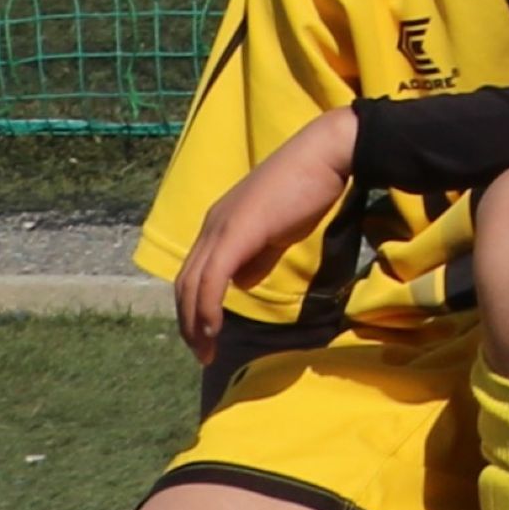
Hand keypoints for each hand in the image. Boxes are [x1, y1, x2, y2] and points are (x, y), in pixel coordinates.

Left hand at [168, 107, 360, 356]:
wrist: (324, 156)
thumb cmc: (308, 187)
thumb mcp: (279, 230)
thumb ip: (259, 257)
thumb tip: (241, 283)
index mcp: (219, 224)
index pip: (195, 273)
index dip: (196, 307)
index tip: (207, 336)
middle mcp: (211, 226)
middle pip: (184, 284)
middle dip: (188, 323)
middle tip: (202, 353)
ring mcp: (220, 229)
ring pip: (192, 285)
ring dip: (194, 323)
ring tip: (206, 350)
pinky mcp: (235, 234)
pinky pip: (212, 279)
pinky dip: (208, 308)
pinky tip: (214, 329)